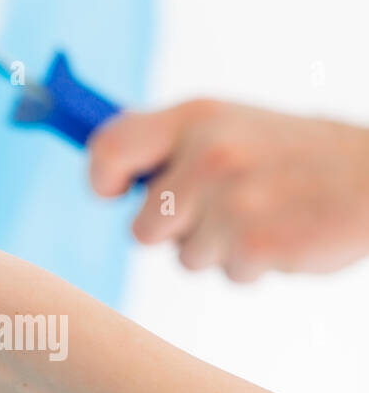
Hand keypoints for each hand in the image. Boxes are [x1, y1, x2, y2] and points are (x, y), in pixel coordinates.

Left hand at [89, 100, 368, 280]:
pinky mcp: (259, 240)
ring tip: (261, 217)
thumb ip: (169, 146)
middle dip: (175, 233)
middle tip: (221, 211)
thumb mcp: (228, 126)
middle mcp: (207, 153)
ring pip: (186, 258)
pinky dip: (254, 265)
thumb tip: (104, 175)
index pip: (109, 147)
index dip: (101, 179)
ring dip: (220, 250)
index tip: (113, 193)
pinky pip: (230, 273)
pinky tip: (284, 234)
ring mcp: (232, 198)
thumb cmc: (291, 155)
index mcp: (194, 119)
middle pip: (143, 229)